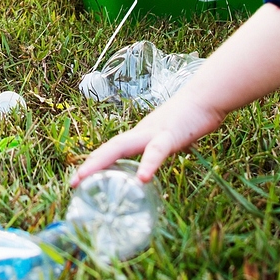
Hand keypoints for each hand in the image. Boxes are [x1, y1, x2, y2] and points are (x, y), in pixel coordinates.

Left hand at [71, 92, 225, 184]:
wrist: (207, 97)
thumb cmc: (190, 118)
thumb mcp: (170, 138)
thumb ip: (159, 150)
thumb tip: (154, 168)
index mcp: (141, 136)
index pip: (112, 150)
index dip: (95, 163)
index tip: (79, 179)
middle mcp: (142, 133)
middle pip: (110, 148)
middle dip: (90, 165)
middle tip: (73, 182)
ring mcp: (154, 132)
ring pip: (122, 147)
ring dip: (102, 161)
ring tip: (86, 176)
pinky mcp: (171, 135)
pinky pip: (157, 151)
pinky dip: (148, 164)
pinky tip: (142, 179)